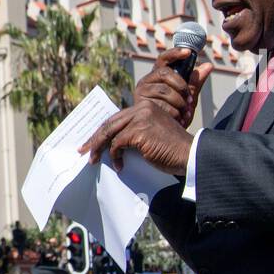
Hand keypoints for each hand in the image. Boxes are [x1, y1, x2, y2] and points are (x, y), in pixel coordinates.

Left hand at [79, 101, 194, 175]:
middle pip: (110, 123)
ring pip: (110, 133)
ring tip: (93, 161)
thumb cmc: (172, 150)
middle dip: (94, 139)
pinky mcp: (139, 131)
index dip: (102, 130)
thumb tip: (112, 143)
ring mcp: (141, 118)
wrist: (190, 154)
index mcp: (145, 107)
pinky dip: (115, 157)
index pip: (117, 118)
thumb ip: (135, 133)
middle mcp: (142, 108)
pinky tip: (119, 166)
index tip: (91, 142)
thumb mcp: (151, 136)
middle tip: (83, 151)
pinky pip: (117, 144)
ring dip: (99, 149)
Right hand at [133, 47, 214, 126]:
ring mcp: (141, 92)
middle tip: (191, 99)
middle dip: (182, 85)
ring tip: (185, 112)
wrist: (162, 137)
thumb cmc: (174, 114)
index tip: (189, 52)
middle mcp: (147, 81)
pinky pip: (160, 104)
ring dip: (179, 101)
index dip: (176, 53)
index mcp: (158, 76)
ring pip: (164, 89)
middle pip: (165, 73)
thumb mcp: (188, 98)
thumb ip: (196, 83)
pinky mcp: (139, 105)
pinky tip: (178, 119)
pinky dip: (173, 112)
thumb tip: (208, 65)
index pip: (164, 59)